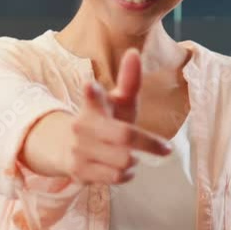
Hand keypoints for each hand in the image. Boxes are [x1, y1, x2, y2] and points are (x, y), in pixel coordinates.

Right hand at [64, 48, 171, 183]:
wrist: (68, 147)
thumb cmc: (105, 120)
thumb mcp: (117, 101)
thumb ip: (129, 80)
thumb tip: (134, 52)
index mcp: (94, 105)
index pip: (91, 96)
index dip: (92, 92)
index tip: (90, 85)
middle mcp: (84, 126)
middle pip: (125, 137)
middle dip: (148, 144)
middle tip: (163, 148)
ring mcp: (80, 149)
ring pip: (124, 161)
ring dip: (135, 161)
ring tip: (131, 156)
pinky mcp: (80, 170)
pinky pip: (116, 177)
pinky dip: (126, 174)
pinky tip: (122, 168)